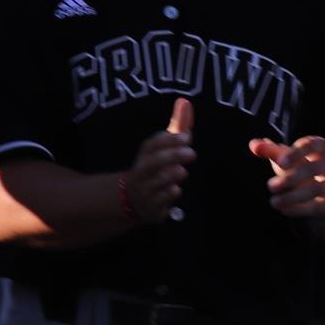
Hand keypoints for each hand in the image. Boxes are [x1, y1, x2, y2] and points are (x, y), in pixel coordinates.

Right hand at [122, 98, 195, 223]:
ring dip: (172, 175)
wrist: (132, 200)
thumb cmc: (152, 172)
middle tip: (192, 153)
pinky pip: (162, 200)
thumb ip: (171, 139)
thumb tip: (186, 117)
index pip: (152, 144)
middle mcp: (140, 174)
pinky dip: (170, 193)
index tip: (187, 136)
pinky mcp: (151, 208)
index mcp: (143, 157)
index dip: (169, 139)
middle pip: (154, 162)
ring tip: (182, 172)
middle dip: (173, 156)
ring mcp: (144, 192)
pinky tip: (174, 190)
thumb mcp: (157, 155)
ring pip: (158, 182)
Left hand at [250, 134, 324, 219]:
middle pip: (312, 169)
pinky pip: (317, 206)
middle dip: (289, 179)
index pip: (311, 144)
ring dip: (291, 197)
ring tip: (273, 202)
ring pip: (314, 189)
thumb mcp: (289, 157)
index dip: (296, 153)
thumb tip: (253, 144)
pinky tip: (284, 209)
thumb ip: (271, 151)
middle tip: (270, 186)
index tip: (280, 162)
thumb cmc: (305, 166)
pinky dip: (298, 209)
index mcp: (320, 146)